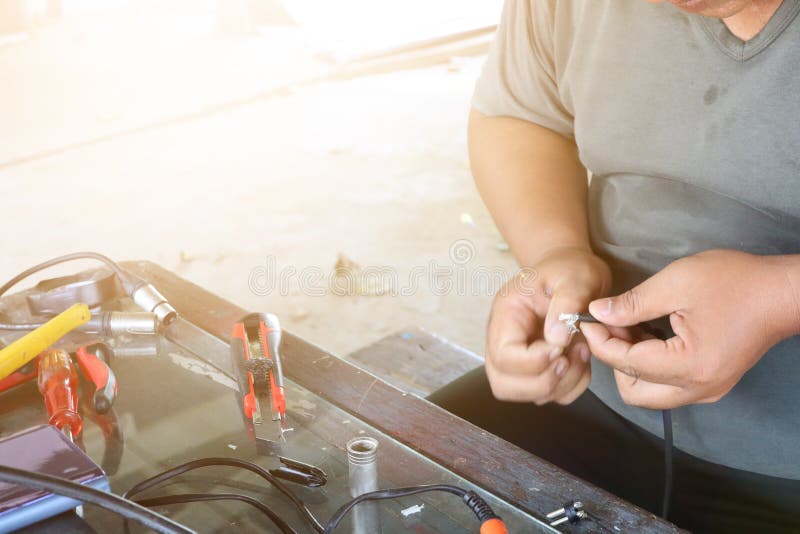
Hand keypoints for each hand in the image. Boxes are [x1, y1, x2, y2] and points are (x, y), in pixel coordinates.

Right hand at [485, 246, 611, 403]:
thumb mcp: (574, 277)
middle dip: (544, 382)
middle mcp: (504, 341)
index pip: (504, 356)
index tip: (563, 346)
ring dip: (561, 384)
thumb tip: (556, 340)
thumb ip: (566, 305)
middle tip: (569, 357)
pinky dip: (571, 387)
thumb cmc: (569, 270)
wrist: (572, 271)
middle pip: (504, 385)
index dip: (534, 361)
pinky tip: (580, 360)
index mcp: (506, 315)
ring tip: (580, 352)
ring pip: (528, 395)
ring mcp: (518, 358)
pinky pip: (550, 396)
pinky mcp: (537, 369)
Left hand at [581, 249, 799, 409]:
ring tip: (633, 325)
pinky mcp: (712, 382)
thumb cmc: (735, 282)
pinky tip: (652, 332)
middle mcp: (698, 388)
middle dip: (615, 359)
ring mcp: (708, 389)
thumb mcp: (677, 283)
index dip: (600, 341)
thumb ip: (633, 303)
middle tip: (614, 324)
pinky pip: (669, 386)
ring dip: (632, 363)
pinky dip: (651, 365)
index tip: (588, 319)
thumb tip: (598, 312)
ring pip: (651, 393)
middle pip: (634, 392)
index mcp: (688, 366)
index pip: (626, 364)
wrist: (783, 292)